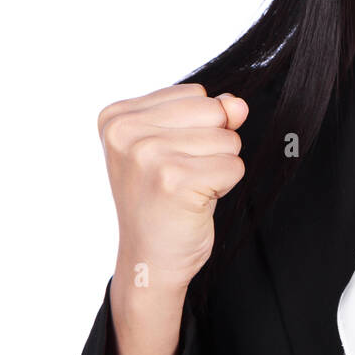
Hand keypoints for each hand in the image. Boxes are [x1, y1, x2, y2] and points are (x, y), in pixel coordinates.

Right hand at [97, 82, 248, 291]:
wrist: (149, 260)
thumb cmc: (162, 201)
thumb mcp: (177, 146)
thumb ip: (209, 114)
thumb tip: (237, 104)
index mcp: (117, 117)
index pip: (196, 94)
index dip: (197, 128)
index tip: (167, 160)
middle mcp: (126, 132)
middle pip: (214, 111)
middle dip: (212, 145)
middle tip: (181, 177)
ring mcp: (148, 155)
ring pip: (227, 138)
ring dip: (218, 167)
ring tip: (187, 190)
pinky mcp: (174, 180)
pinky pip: (234, 166)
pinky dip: (224, 187)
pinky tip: (195, 203)